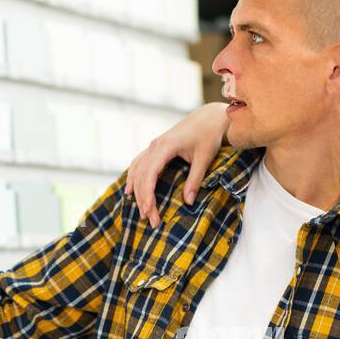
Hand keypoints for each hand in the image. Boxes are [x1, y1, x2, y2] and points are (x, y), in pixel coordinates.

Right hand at [124, 102, 228, 227]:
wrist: (208, 117)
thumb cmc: (208, 136)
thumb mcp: (205, 158)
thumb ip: (195, 179)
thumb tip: (188, 202)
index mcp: (165, 147)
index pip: (149, 174)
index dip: (147, 195)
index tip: (151, 212)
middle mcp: (154, 146)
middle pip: (141, 176)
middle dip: (143, 199)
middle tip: (150, 220)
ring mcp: (153, 146)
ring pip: (137, 171)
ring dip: (137, 191)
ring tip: (141, 211)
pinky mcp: (155, 147)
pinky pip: (138, 164)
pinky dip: (134, 178)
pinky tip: (131, 190)